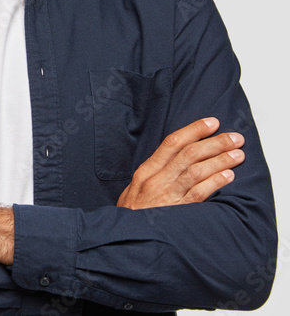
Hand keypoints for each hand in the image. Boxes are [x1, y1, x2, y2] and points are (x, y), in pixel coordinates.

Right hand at [118, 117, 243, 208]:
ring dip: (220, 160)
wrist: (125, 240)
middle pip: (189, 154)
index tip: (212, 123)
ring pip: (196, 170)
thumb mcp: (134, 190)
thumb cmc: (132, 216)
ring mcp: (167, 195)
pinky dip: (215, 182)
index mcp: (146, 171)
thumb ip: (154, 176)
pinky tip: (228, 176)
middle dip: (215, 142)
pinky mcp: (177, 211)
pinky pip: (199, 193)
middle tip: (235, 138)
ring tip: (237, 154)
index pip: (172, 143)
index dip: (194, 130)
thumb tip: (175, 161)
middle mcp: (156, 180)